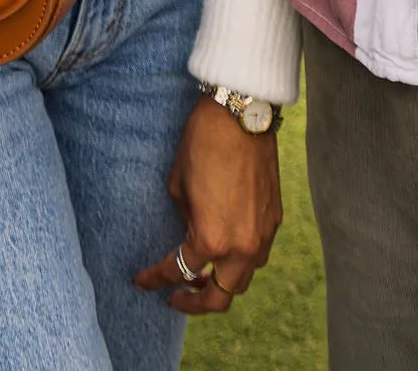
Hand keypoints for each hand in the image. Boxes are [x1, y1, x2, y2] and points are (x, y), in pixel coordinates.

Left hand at [134, 95, 282, 315]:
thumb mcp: (177, 185)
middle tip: (176, 295)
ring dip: (223, 281)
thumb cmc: (202, 144)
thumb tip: (190, 233)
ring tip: (203, 273)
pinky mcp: (275, 221)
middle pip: (221, 296)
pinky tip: (226, 246)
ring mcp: (263, 236)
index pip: (180, 271)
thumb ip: (185, 220)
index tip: (141, 282)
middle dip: (196, 301)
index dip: (156, 279)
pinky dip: (240, 258)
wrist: (240, 116)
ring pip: (244, 278)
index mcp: (211, 240)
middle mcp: (242, 247)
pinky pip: (258, 253)